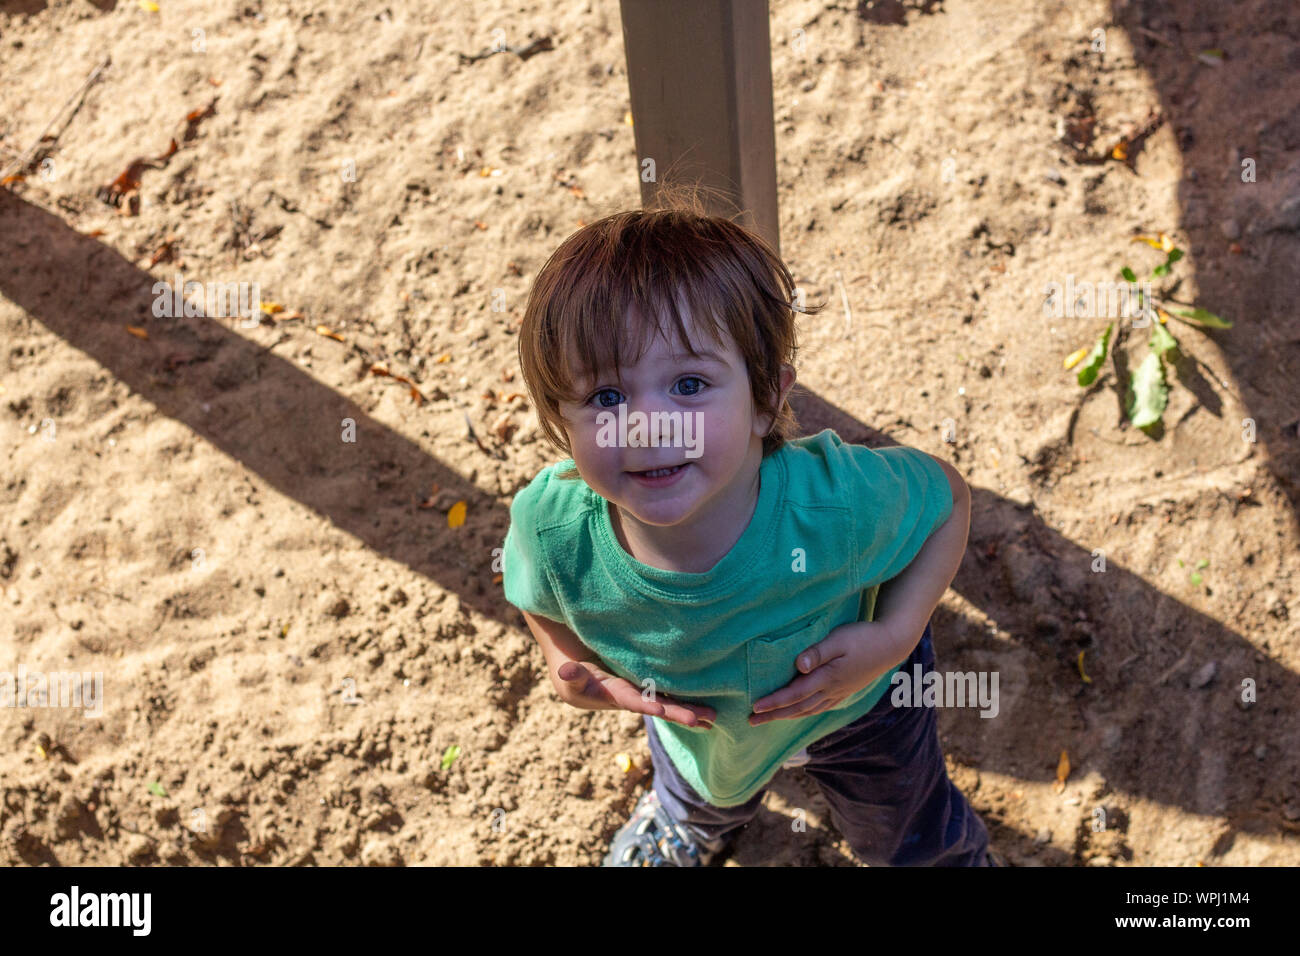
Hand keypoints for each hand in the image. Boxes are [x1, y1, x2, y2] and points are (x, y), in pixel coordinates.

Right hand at [555, 659, 716, 728]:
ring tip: (713, 717)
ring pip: (668, 701)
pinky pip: (670, 692)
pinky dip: (686, 699)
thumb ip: (572, 675)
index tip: (660, 708)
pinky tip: (705, 707)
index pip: (633, 700)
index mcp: (614, 695)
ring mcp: (641, 693)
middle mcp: (632, 698)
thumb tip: (565, 671)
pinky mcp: (647, 685)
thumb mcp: (570, 675)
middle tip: (704, 719)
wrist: (577, 677)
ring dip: (689, 710)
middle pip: (658, 706)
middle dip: (679, 713)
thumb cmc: (573, 673)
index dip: (646, 703)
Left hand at [749, 619, 913, 724]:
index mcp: (827, 678)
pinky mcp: (844, 691)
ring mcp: (839, 693)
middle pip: (797, 707)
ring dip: (786, 716)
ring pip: (808, 710)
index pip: (794, 694)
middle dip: (773, 715)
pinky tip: (798, 713)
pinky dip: (804, 713)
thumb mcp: (839, 639)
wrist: (891, 645)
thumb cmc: (863, 637)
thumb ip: (818, 652)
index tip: (754, 707)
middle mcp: (831, 690)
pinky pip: (819, 708)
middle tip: (751, 721)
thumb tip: (798, 665)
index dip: (774, 702)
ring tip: (768, 719)